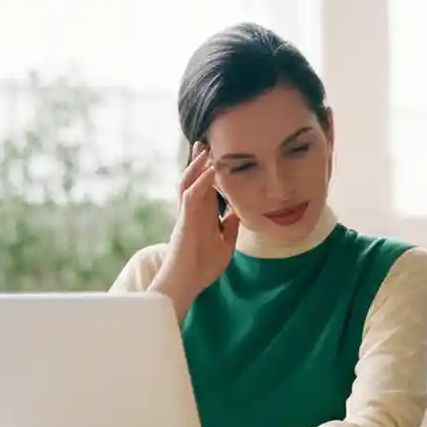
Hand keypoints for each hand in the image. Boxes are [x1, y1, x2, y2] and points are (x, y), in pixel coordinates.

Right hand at [150, 143, 240, 316]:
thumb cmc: (203, 268)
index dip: (211, 174)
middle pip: (194, 181)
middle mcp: (194, 212)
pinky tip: (209, 170)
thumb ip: (231, 227)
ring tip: (204, 148)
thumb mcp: (225, 244)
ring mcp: (188, 214)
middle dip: (199, 162)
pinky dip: (200, 181)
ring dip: (197, 166)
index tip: (219, 158)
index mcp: (203, 217)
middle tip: (205, 143)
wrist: (186, 283)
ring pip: (189, 183)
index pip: (207, 190)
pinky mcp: (185, 220)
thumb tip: (241, 211)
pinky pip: (191, 195)